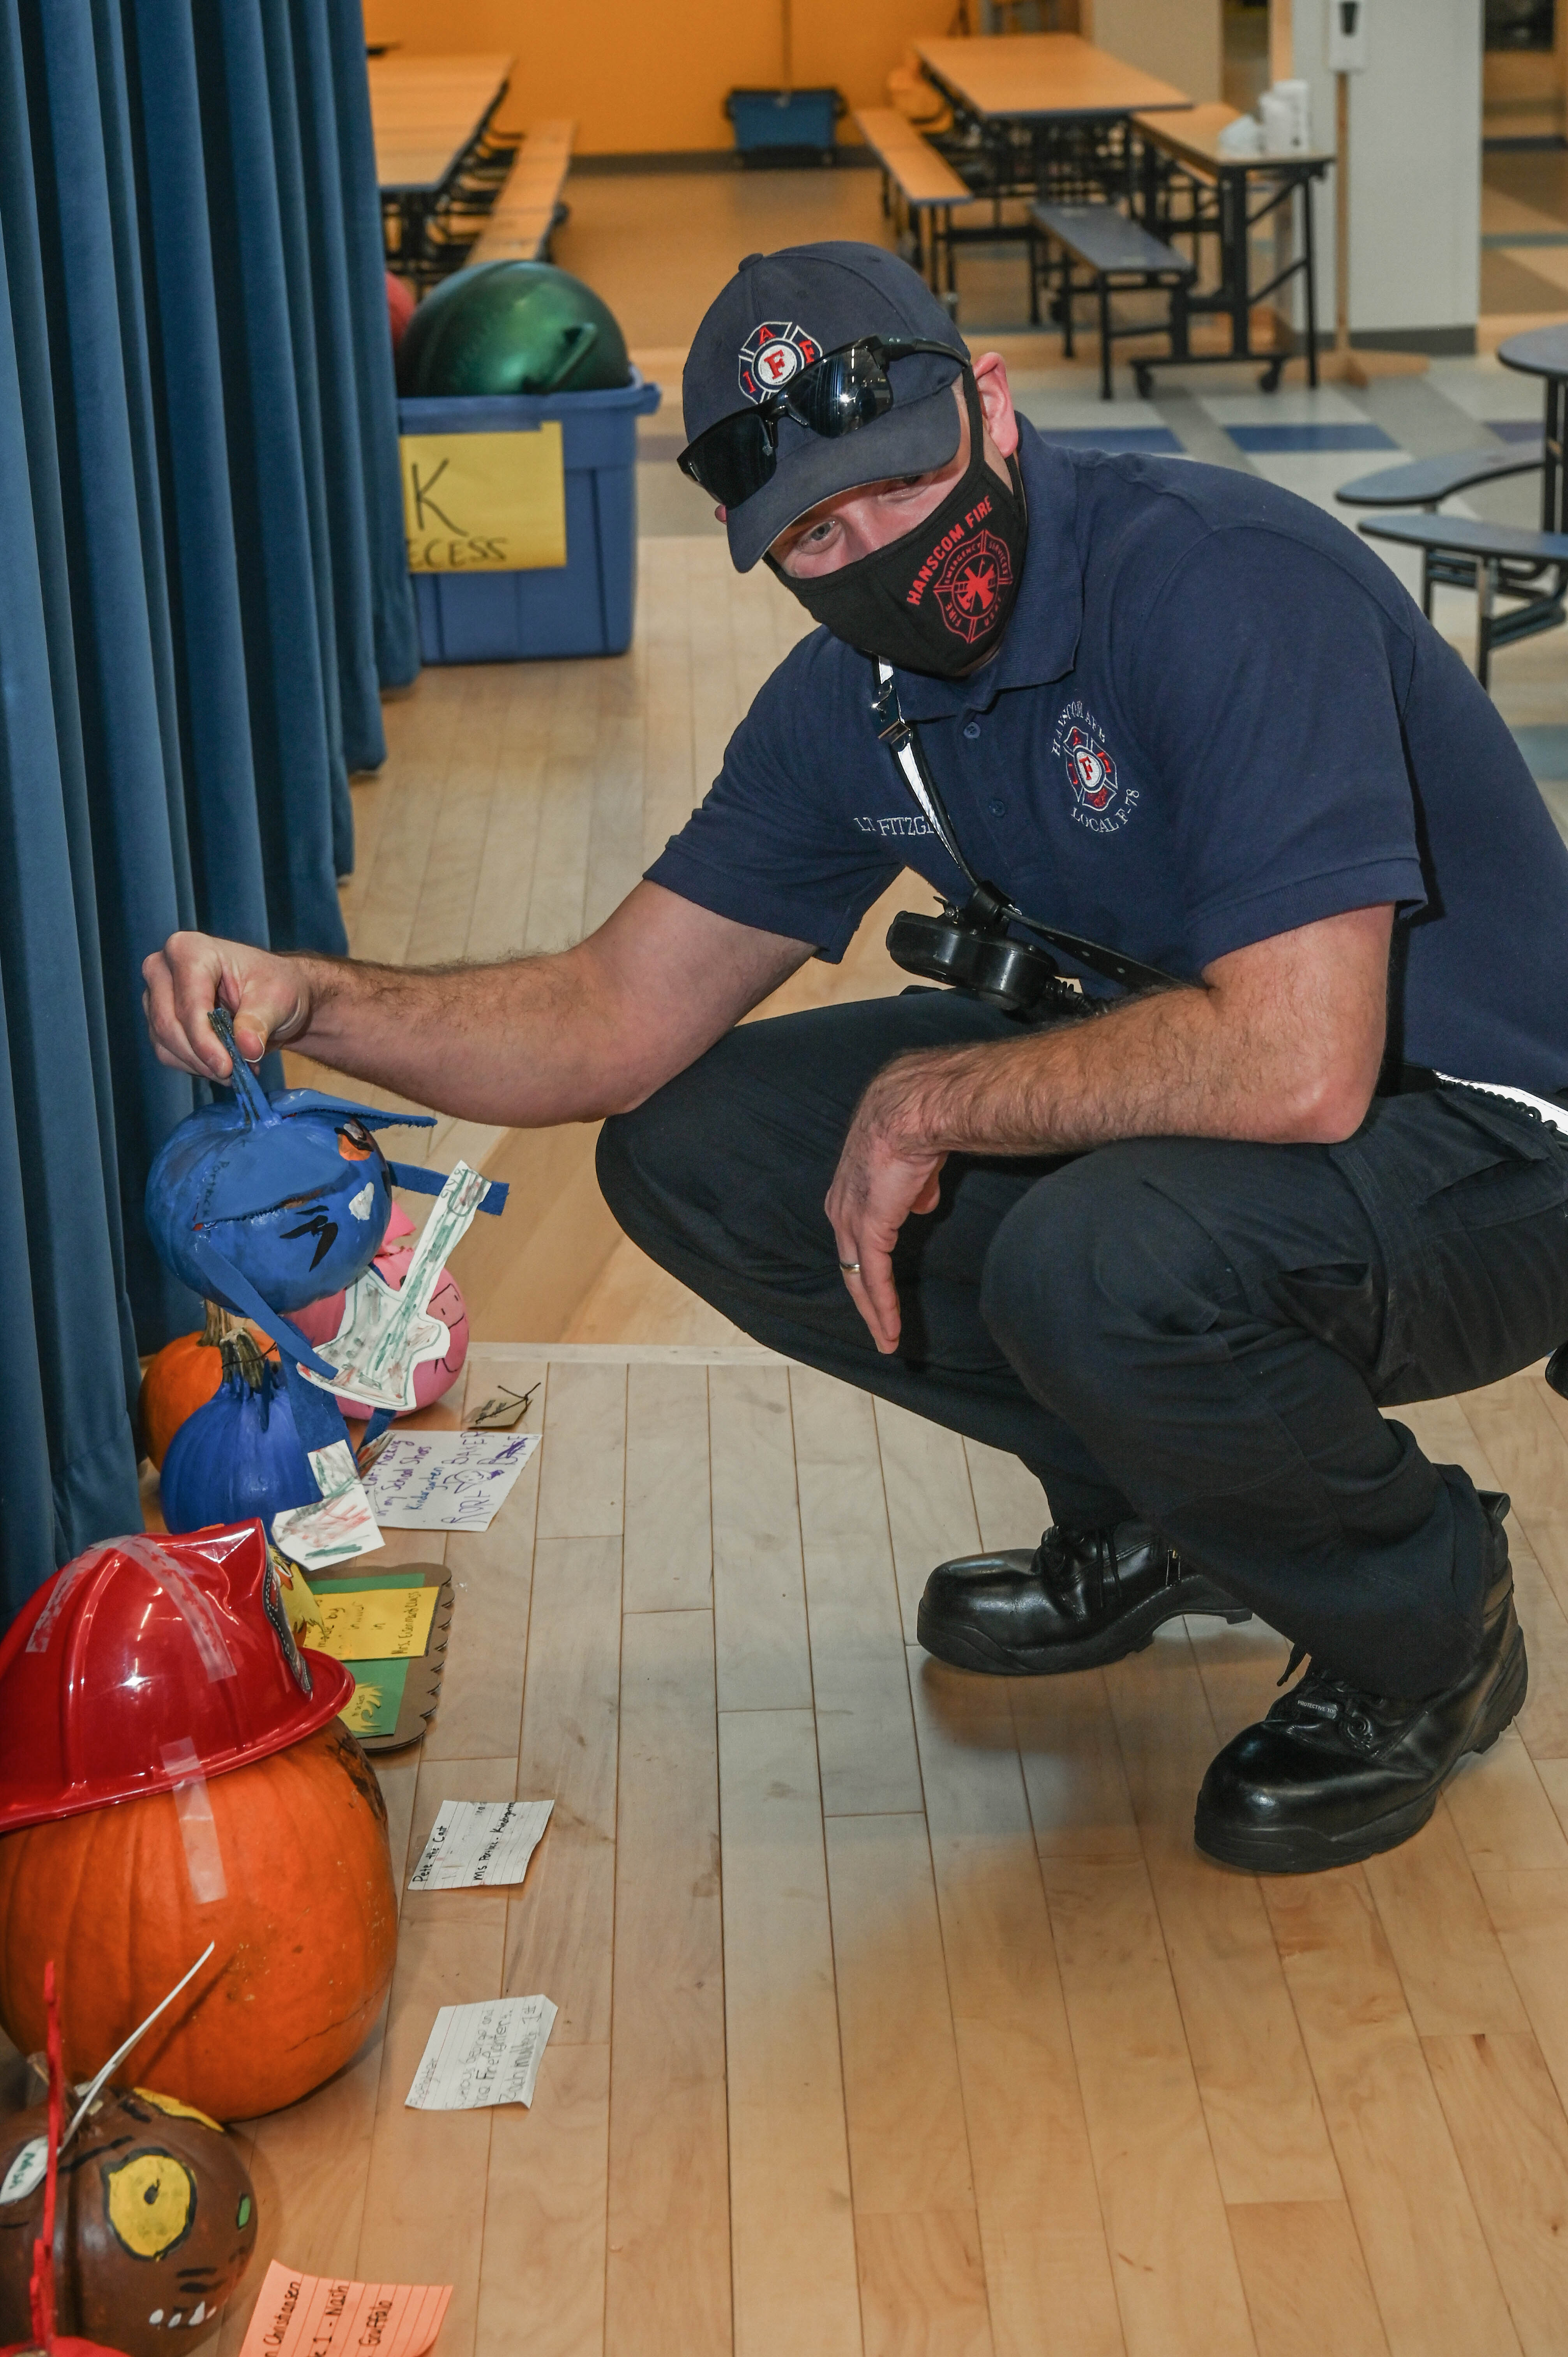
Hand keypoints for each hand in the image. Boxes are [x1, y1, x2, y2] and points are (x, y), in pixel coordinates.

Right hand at [142, 932, 313, 1081]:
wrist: (272, 993)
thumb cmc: (274, 985)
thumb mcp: (277, 998)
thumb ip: (259, 1021)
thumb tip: (247, 1049)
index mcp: (189, 949)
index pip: (188, 1003)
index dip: (204, 1040)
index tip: (227, 1067)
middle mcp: (162, 967)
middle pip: (168, 1023)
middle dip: (200, 1056)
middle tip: (232, 1073)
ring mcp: (155, 994)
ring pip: (164, 1041)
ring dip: (199, 1064)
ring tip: (234, 1069)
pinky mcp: (157, 1018)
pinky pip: (166, 1051)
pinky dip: (193, 1065)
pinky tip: (220, 1063)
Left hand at [825, 1084, 945, 1354]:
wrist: (914, 1109)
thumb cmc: (917, 1126)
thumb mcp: (915, 1164)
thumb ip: (914, 1187)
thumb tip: (921, 1203)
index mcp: (850, 1189)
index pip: (856, 1239)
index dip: (867, 1267)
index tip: (878, 1292)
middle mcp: (842, 1207)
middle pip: (851, 1265)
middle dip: (866, 1300)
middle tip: (880, 1329)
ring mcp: (852, 1220)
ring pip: (859, 1278)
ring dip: (874, 1312)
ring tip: (887, 1339)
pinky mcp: (868, 1230)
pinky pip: (873, 1278)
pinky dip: (882, 1307)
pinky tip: (891, 1330)